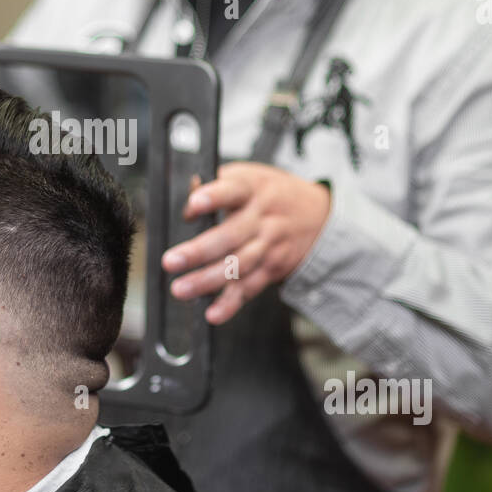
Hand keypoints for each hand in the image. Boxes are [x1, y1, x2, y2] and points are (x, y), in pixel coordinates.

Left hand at [161, 162, 330, 324]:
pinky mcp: (272, 269)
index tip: (193, 205)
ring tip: (181, 289)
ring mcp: (269, 246)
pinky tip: (213, 313)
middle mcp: (262, 219)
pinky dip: (231, 303)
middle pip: (230, 236)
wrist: (320, 217)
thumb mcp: (250, 177)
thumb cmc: (272, 194)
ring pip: (238, 265)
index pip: (234, 190)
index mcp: (253, 189)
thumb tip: (188, 191)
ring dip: (208, 280)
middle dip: (199, 251)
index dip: (214, 197)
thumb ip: (217, 184)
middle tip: (170, 261)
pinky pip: (249, 288)